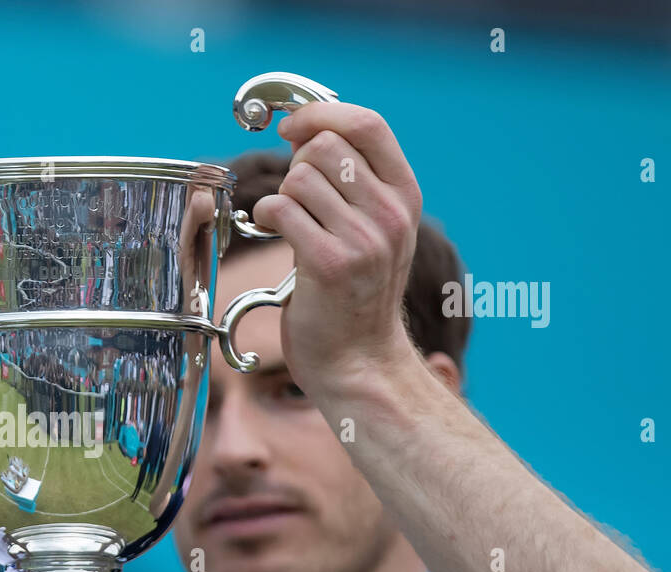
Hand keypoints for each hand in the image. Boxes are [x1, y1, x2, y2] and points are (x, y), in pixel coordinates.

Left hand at [252, 103, 423, 398]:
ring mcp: (364, 239)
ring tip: (290, 227)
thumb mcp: (372, 228)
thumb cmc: (353, 294)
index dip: (321, 113)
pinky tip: (274, 234)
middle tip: (295, 200)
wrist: (358, 359)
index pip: (367, 124)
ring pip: (298, 178)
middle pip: (323, 147)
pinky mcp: (329, 263)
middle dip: (294, 165)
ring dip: (280, 198)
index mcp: (405, 195)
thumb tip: (305, 130)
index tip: (291, 125)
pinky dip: (266, 217)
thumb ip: (352, 180)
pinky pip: (281, 209)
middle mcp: (392, 214)